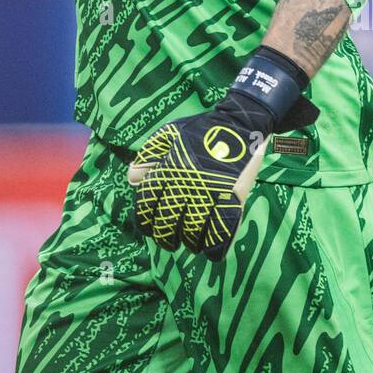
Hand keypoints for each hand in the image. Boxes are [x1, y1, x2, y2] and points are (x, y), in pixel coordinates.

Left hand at [128, 90, 317, 260]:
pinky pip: (222, 232)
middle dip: (166, 238)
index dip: (145, 222)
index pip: (146, 205)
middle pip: (168, 224)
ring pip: (193, 233)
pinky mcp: (234, 198)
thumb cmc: (200, 130)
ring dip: (191, 244)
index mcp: (168, 168)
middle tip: (171, 240)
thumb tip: (132, 181)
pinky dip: (215, 248)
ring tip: (192, 242)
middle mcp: (186, 183)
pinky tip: (212, 250)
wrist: (240, 122)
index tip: (150, 226)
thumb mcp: (167, 135)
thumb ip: (147, 157)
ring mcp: (211, 192)